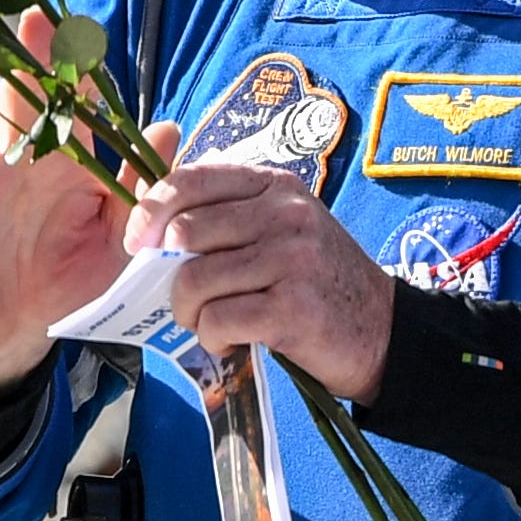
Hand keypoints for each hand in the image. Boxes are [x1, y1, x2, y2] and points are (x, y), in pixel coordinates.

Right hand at [0, 7, 180, 396]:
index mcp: (68, 167)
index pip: (76, 111)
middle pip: (24, 108)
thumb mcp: (118, 237)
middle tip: (31, 20)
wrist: (15, 332)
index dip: (80, 74)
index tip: (85, 31)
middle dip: (28, 67)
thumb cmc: (70, 278)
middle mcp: (22, 168)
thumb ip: (140, 185)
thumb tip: (171, 125)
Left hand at [126, 164, 394, 401]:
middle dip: (167, 275)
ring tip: (211, 324)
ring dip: (189, 313)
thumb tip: (151, 219)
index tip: (139, 244)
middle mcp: (287, 214)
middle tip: (186, 300)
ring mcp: (293, 259)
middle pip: (185, 233)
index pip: (192, 179)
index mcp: (277, 186)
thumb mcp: (282, 229)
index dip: (151, 209)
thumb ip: (228, 215)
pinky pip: (218, 319)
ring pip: (195, 280)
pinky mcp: (293, 307)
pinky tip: (231, 341)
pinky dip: (213, 337)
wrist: (382, 331)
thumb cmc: (318, 281)